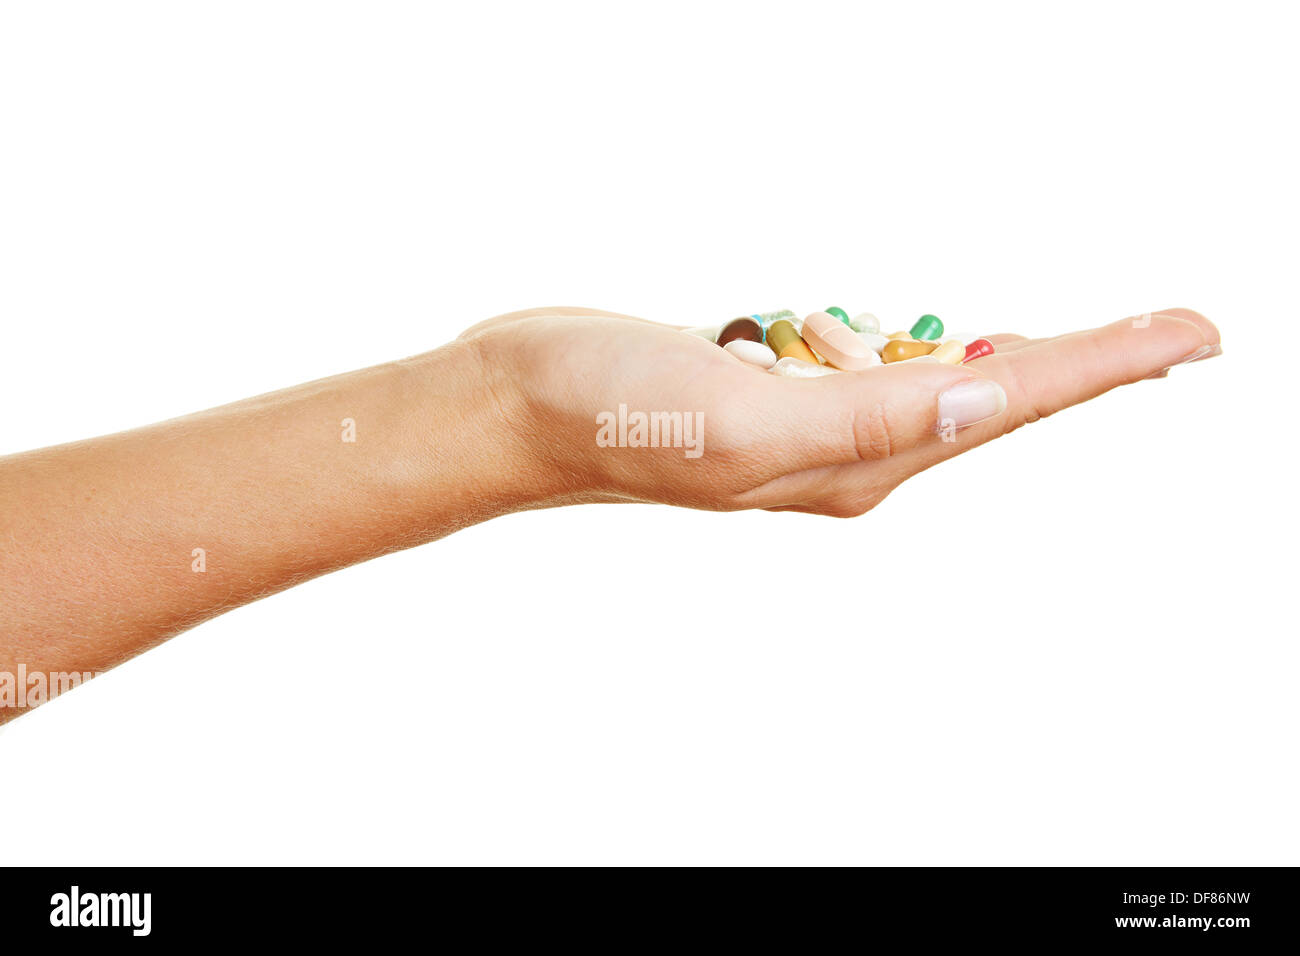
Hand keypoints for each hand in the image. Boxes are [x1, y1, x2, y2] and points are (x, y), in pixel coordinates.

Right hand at [462, 307, 1220, 516]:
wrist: (522, 401)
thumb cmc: (619, 413)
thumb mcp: (748, 422)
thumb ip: (867, 419)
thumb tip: (985, 405)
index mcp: (858, 461)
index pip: (1008, 405)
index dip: (1104, 364)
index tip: (1193, 334)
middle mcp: (847, 449)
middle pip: (992, 394)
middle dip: (1079, 359)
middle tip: (1172, 333)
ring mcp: (808, 418)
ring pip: (921, 369)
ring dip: (930, 338)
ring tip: (846, 337)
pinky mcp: (772, 384)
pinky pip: (858, 354)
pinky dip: (864, 332)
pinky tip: (838, 329)